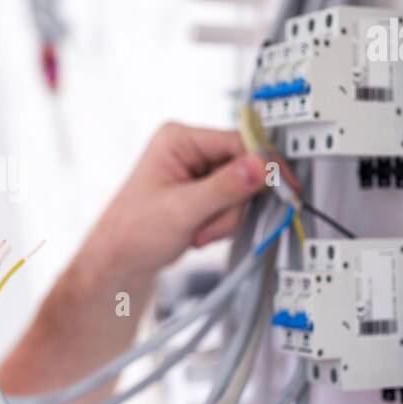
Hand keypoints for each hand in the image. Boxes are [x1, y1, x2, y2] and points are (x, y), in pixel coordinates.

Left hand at [78, 122, 266, 286]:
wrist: (118, 264)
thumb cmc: (131, 234)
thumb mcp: (182, 210)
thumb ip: (224, 188)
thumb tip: (259, 167)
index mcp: (178, 139)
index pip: (238, 142)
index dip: (263, 166)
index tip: (284, 185)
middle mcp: (188, 150)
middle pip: (243, 169)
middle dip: (231, 206)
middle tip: (207, 224)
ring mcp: (196, 172)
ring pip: (241, 191)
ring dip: (224, 220)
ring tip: (197, 232)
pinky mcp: (202, 192)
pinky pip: (232, 205)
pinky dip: (221, 224)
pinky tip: (198, 233)